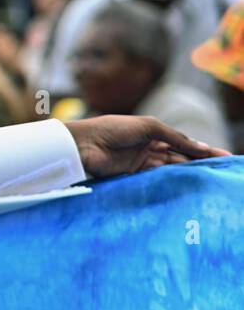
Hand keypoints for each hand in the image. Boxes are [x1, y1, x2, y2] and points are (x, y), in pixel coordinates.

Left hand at [64, 116, 230, 177]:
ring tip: (212, 177)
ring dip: (191, 171)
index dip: (203, 149)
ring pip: (173, 167)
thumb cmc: (113, 129)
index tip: (224, 156)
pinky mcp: (135, 175)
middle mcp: (150, 147)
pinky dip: (173, 179)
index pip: (183, 142)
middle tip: (223, 169)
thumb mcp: (148, 127)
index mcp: (153, 132)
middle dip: (202, 162)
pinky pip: (159, 177)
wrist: (84, 144)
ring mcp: (143, 162)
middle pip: (181, 156)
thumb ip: (174, 137)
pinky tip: (189, 182)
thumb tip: (201, 147)